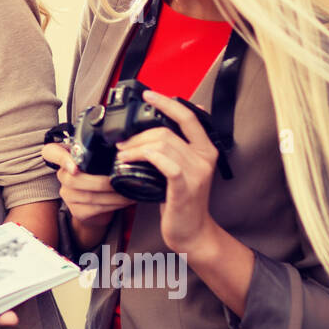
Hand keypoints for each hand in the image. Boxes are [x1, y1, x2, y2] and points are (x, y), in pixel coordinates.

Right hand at [41, 141, 133, 227]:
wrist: (97, 205)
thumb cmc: (99, 176)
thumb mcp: (97, 159)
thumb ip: (100, 151)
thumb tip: (122, 143)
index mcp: (66, 158)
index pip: (51, 153)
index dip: (61, 159)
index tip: (74, 167)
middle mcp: (63, 176)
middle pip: (74, 179)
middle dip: (101, 182)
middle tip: (120, 180)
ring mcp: (67, 195)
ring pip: (88, 196)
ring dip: (113, 195)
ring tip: (128, 191)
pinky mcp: (76, 210)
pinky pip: (95, 208)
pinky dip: (114, 204)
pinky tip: (124, 200)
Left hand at [114, 90, 218, 252]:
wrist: (192, 233)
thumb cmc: (182, 201)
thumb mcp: (181, 170)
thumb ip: (174, 149)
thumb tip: (155, 128)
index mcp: (206, 150)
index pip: (188, 117)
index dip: (167, 103)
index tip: (149, 95)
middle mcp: (205, 158)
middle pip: (167, 131)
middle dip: (139, 133)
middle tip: (122, 142)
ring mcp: (197, 172)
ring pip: (161, 144)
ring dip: (135, 146)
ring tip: (122, 153)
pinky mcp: (185, 186)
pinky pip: (163, 162)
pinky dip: (142, 156)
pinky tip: (128, 160)